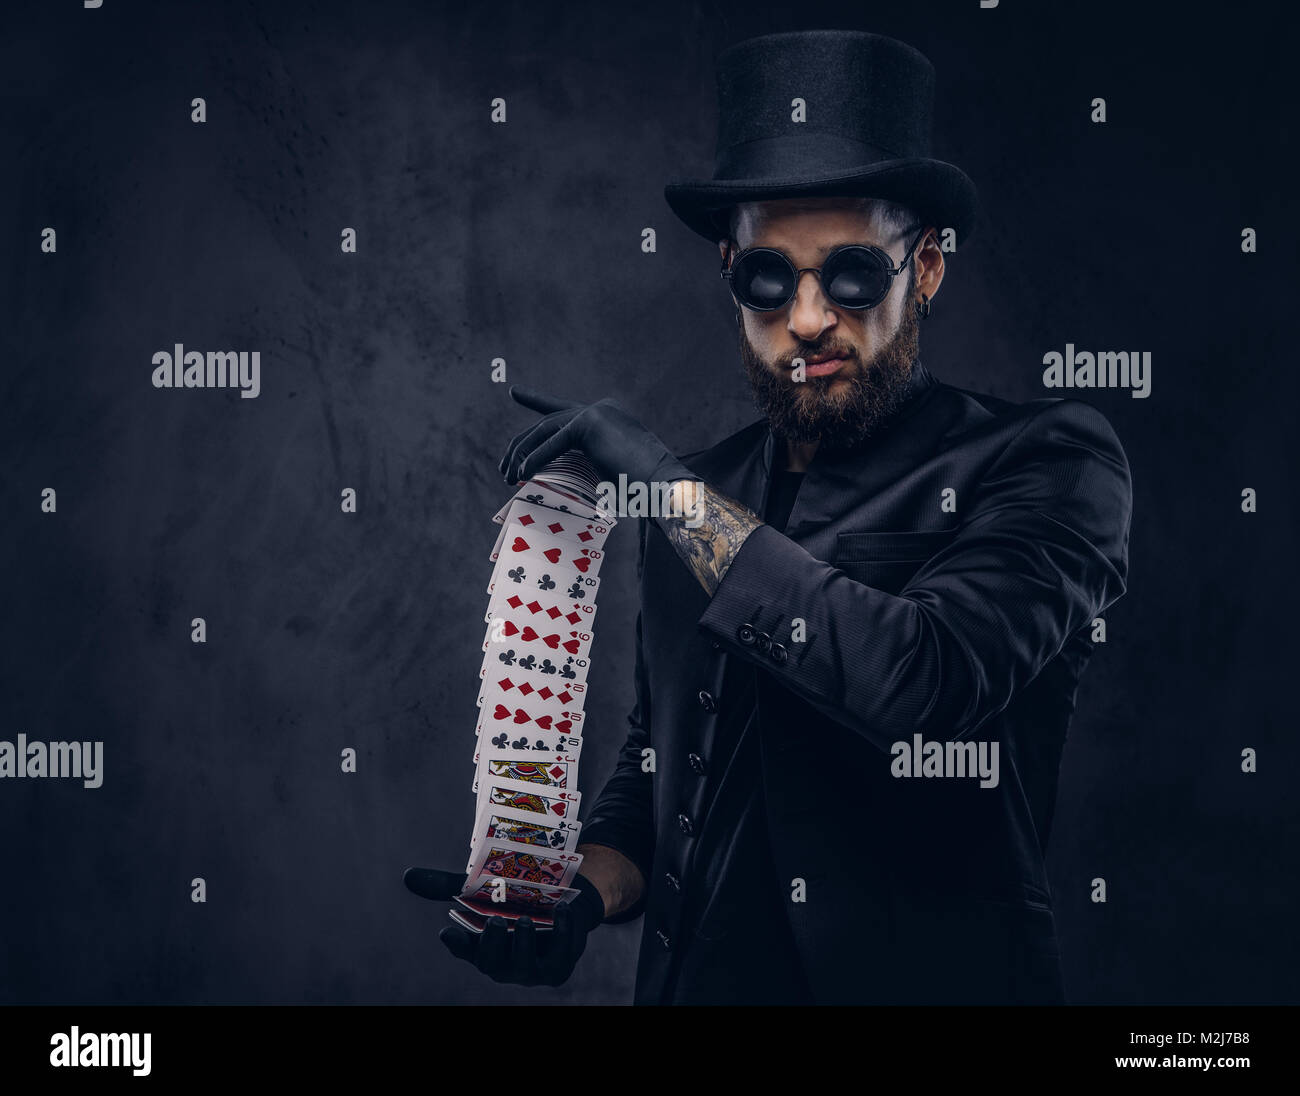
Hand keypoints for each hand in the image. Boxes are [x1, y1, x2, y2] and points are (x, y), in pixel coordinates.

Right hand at [403, 866, 606, 986]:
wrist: (561, 905)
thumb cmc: (515, 901)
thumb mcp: (485, 891)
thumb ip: (450, 886)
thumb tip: (408, 876)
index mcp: (484, 948)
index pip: (466, 951)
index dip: (457, 944)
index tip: (447, 931)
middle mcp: (506, 963)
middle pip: (495, 964)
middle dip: (494, 945)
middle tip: (493, 921)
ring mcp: (535, 968)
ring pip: (527, 967)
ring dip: (525, 944)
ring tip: (525, 919)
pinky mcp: (561, 962)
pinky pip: (563, 952)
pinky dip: (564, 931)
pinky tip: (563, 911)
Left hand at [499, 386, 700, 487]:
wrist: (664, 486)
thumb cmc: (642, 490)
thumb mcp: (606, 474)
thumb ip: (584, 466)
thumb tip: (556, 481)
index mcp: (608, 417)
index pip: (564, 412)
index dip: (537, 401)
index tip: (516, 392)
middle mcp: (602, 408)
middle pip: (549, 422)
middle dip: (521, 442)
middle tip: (503, 465)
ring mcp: (597, 412)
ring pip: (546, 430)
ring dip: (522, 454)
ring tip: (507, 475)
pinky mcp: (591, 422)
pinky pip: (554, 442)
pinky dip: (536, 459)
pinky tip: (523, 474)